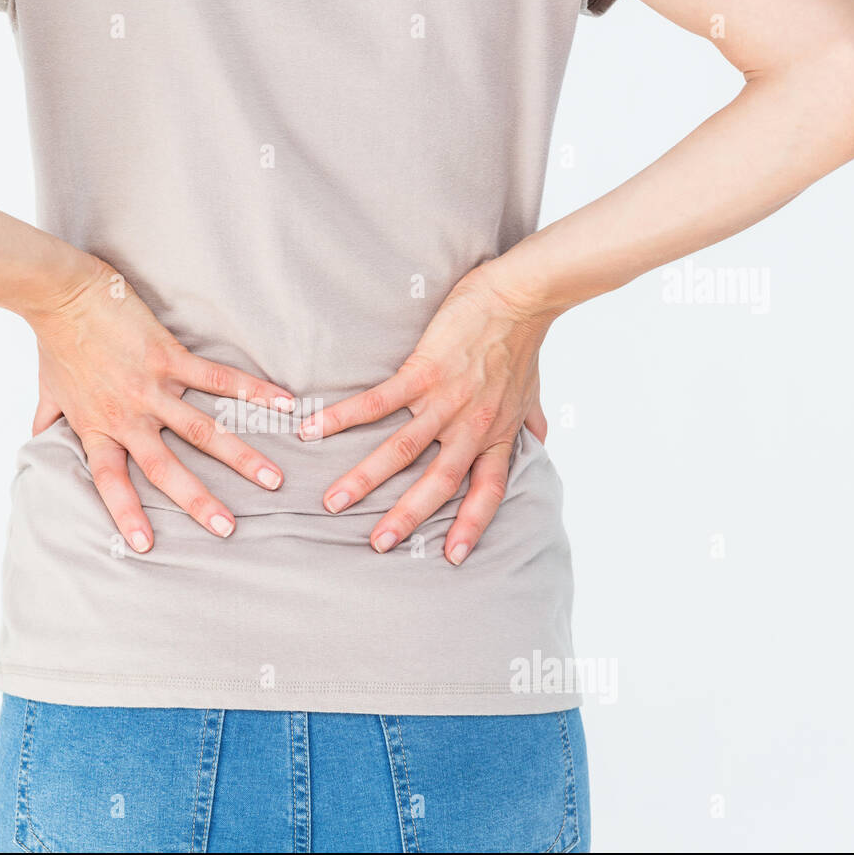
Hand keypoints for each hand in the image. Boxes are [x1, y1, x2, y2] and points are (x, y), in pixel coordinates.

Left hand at [27, 258, 294, 551]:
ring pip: (202, 431)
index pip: (111, 482)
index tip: (147, 547)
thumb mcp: (48, 388)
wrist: (61, 293)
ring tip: (273, 479)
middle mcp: (126, 416)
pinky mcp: (169, 356)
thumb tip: (36, 435)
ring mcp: (151, 387)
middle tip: (229, 529)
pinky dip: (253, 391)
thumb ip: (48, 417)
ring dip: (240, 457)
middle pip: (165, 468)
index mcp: (97, 428)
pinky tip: (285, 404)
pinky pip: (217, 379)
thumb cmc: (55, 340)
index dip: (126, 514)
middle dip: (199, 501)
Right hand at [300, 267, 549, 564]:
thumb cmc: (522, 342)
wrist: (520, 296)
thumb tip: (541, 440)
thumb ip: (530, 422)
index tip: (453, 558)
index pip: (487, 492)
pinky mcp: (423, 371)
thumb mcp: (531, 392)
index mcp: (496, 435)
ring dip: (365, 478)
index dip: (471, 526)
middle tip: (377, 545)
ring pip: (402, 450)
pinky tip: (312, 430)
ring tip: (332, 501)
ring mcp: (446, 400)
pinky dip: (343, 417)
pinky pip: (378, 402)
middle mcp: (471, 426)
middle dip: (406, 517)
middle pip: (437, 483)